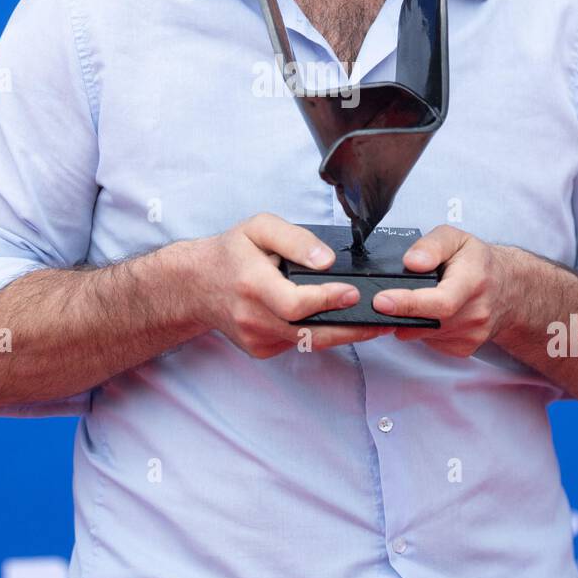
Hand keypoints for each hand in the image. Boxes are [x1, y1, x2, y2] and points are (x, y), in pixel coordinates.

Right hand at [194, 212, 394, 358]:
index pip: (296, 304)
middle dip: (350, 328)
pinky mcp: (261, 349)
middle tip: (381, 319)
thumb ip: (295, 240)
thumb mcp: (259, 228)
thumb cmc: (230, 253)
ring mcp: (256, 338)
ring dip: (341, 334)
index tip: (353, 293)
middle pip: (309, 332)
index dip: (327, 301)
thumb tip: (327, 260)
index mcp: (252, 284)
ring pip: (308, 342)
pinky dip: (318, 334)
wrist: (196, 285)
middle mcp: (253, 317)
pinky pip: (297, 344)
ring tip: (370, 322)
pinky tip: (333, 320)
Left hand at [370, 226, 513, 355]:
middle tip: (383, 301)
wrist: (509, 289)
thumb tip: (412, 262)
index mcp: (474, 281)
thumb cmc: (479, 263)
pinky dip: (422, 329)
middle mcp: (476, 312)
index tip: (382, 301)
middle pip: (427, 321)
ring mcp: (472, 334)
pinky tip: (430, 314)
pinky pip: (430, 341)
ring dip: (411, 320)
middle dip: (399, 313)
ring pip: (424, 333)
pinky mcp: (464, 348)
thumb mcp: (457, 238)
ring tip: (414, 300)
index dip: (408, 304)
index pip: (440, 301)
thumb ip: (432, 246)